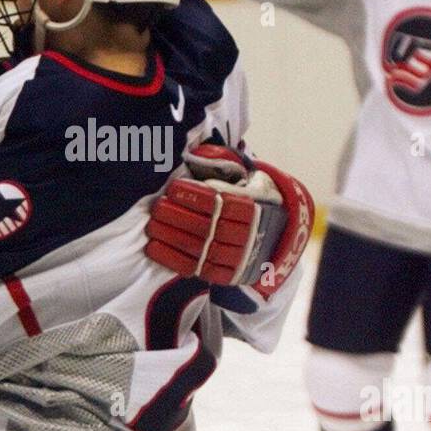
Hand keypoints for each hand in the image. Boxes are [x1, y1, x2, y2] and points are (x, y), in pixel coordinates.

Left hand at [145, 144, 314, 299]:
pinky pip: (199, 269)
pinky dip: (174, 260)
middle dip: (179, 217)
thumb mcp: (250, 180)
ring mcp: (237, 257)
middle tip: (156, 208)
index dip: (195, 196)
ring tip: (151, 227)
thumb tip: (196, 156)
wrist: (278, 237)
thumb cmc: (252, 202)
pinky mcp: (227, 274)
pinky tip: (155, 248)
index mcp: (252, 208)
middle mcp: (247, 235)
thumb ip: (224, 172)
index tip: (173, 188)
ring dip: (172, 238)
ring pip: (202, 249)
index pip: (221, 202)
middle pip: (209, 226)